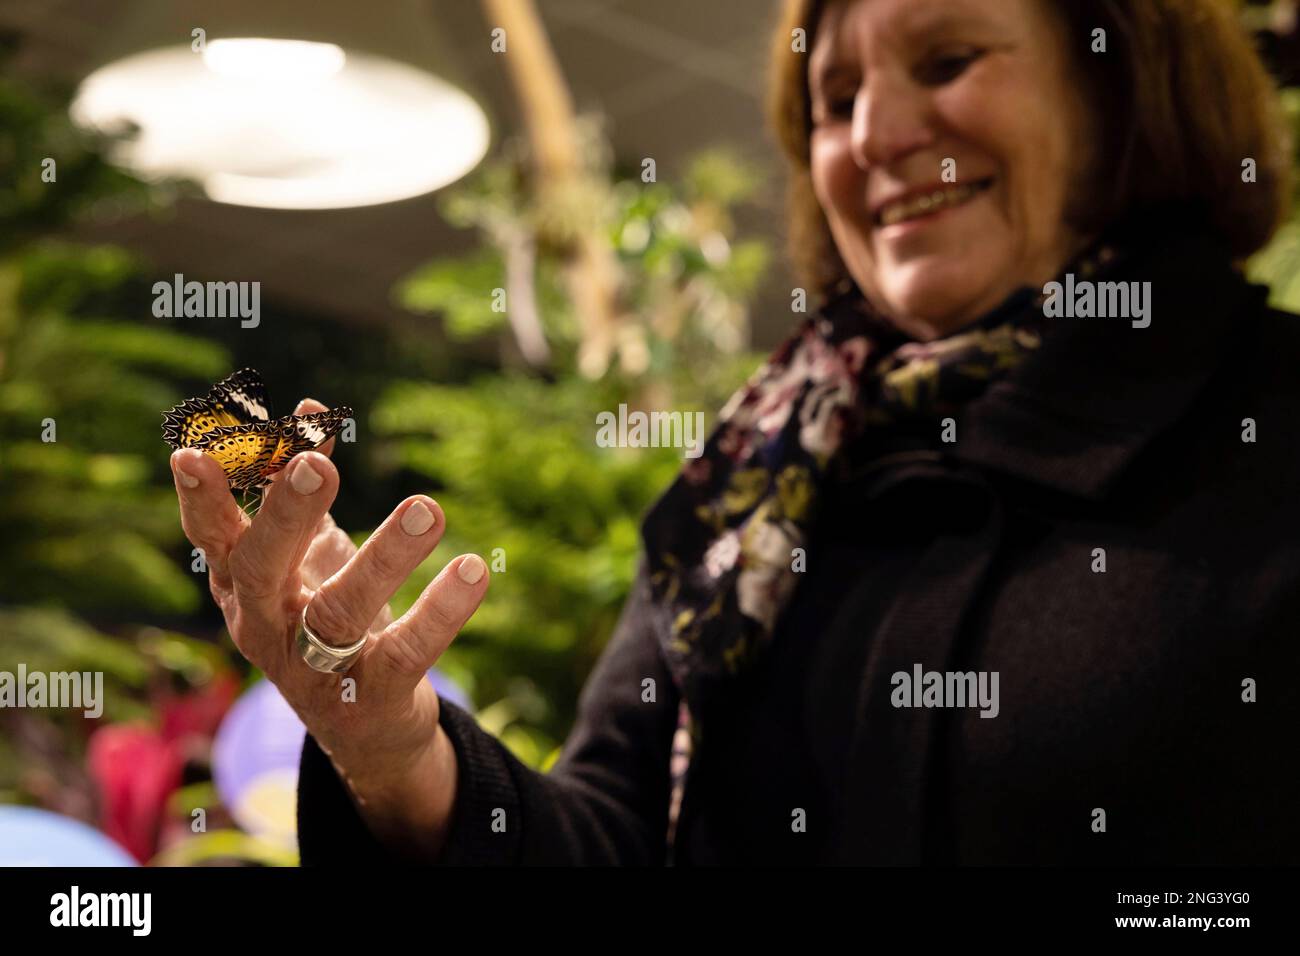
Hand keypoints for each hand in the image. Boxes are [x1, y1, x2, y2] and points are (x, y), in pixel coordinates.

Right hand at [170, 398, 488, 854]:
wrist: (362, 727)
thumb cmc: (323, 620)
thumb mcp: (307, 556)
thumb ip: (303, 490)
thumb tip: (311, 412)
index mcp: (244, 586)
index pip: (212, 538)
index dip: (200, 499)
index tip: (191, 455)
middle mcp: (267, 627)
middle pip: (264, 570)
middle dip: (285, 516)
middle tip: (315, 465)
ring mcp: (315, 667)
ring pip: (340, 611)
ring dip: (385, 556)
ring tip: (427, 507)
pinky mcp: (371, 695)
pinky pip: (408, 650)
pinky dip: (441, 610)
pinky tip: (473, 569)